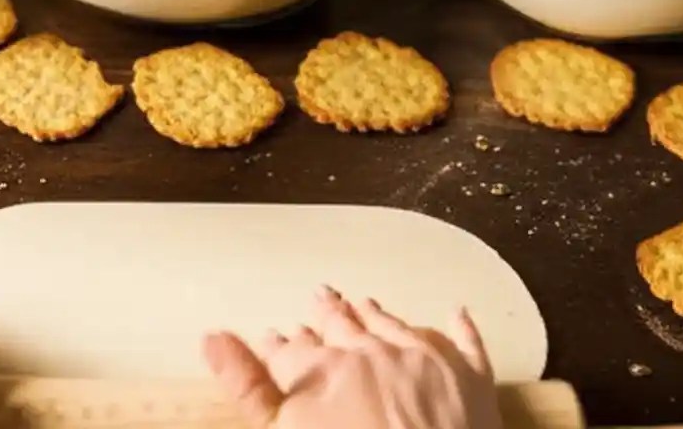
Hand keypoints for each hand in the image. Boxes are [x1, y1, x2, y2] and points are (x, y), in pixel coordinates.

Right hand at [203, 288, 502, 428]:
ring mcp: (424, 360)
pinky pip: (465, 343)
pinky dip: (458, 327)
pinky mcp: (471, 378)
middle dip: (327, 313)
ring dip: (376, 314)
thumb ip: (247, 386)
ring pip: (394, 325)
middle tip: (319, 297)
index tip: (274, 335)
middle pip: (342, 325)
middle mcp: (372, 349)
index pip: (292, 348)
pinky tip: (456, 313)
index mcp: (323, 366)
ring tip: (364, 303)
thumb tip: (211, 337)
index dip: (279, 343)